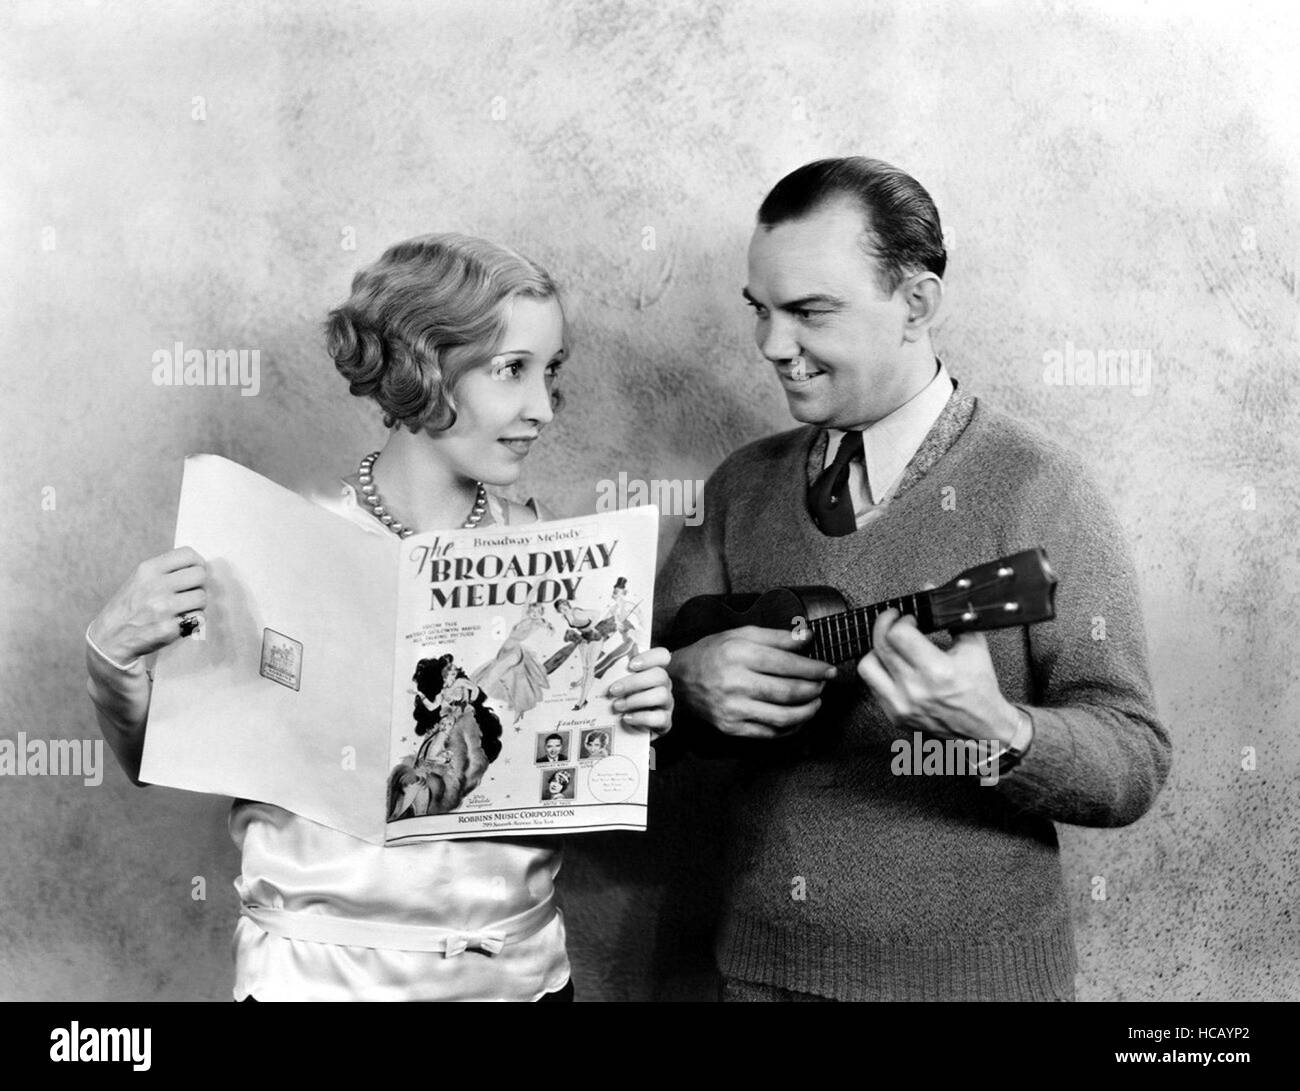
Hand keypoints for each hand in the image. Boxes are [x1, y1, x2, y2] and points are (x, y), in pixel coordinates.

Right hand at [87, 547, 207, 664]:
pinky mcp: (168, 628)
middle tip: (189, 594)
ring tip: (182, 609)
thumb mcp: (140, 579)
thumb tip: (200, 565)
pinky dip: (194, 622)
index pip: (188, 555)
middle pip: (200, 575)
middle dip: (199, 585)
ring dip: (197, 605)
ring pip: (202, 597)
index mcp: (149, 570)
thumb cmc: (130, 607)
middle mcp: (156, 586)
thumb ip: (166, 570)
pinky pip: (198, 618)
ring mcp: (163, 608)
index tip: (195, 572)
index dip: (197, 564)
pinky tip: (180, 623)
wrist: (109, 638)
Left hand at [605, 646, 673, 734]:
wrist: (624, 730)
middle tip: (614, 690)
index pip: (662, 656)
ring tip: (617, 706)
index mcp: (653, 671)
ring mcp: (667, 703)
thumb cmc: (620, 701)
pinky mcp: (665, 721)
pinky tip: (627, 718)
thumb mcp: (618, 685)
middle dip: (634, 682)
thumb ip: (616, 674)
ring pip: (661, 695)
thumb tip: (599, 666)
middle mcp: (663, 685)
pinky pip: (660, 718)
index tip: (631, 665)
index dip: (650, 657)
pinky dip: (641, 717)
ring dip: (636, 700)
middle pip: (660, 675)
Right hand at [667, 626, 833, 738]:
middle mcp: (735, 682)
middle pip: (788, 691)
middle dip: (814, 689)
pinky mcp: (732, 727)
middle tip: (824, 685)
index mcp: (739, 654)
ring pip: (783, 716)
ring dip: (807, 711)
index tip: (828, 670)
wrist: (679, 681)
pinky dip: (790, 727)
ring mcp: (733, 708)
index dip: (814, 668)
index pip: (787, 663)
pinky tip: (798, 718)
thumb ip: (776, 636)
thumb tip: (807, 637)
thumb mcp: (740, 634)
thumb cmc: (711, 654)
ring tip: (816, 702)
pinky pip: (769, 733)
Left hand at [856, 610, 1019, 743]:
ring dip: (876, 650)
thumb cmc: (979, 688)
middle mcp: (916, 689)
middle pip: (880, 645)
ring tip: (890, 645)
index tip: (909, 618)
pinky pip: (872, 686)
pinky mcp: (895, 716)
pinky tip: (893, 666)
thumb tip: (930, 590)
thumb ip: (951, 616)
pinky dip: (880, 671)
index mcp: (938, 671)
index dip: (901, 619)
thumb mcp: (973, 646)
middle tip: (893, 621)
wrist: (983, 728)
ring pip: (867, 666)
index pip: (899, 634)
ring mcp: (902, 705)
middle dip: (884, 625)